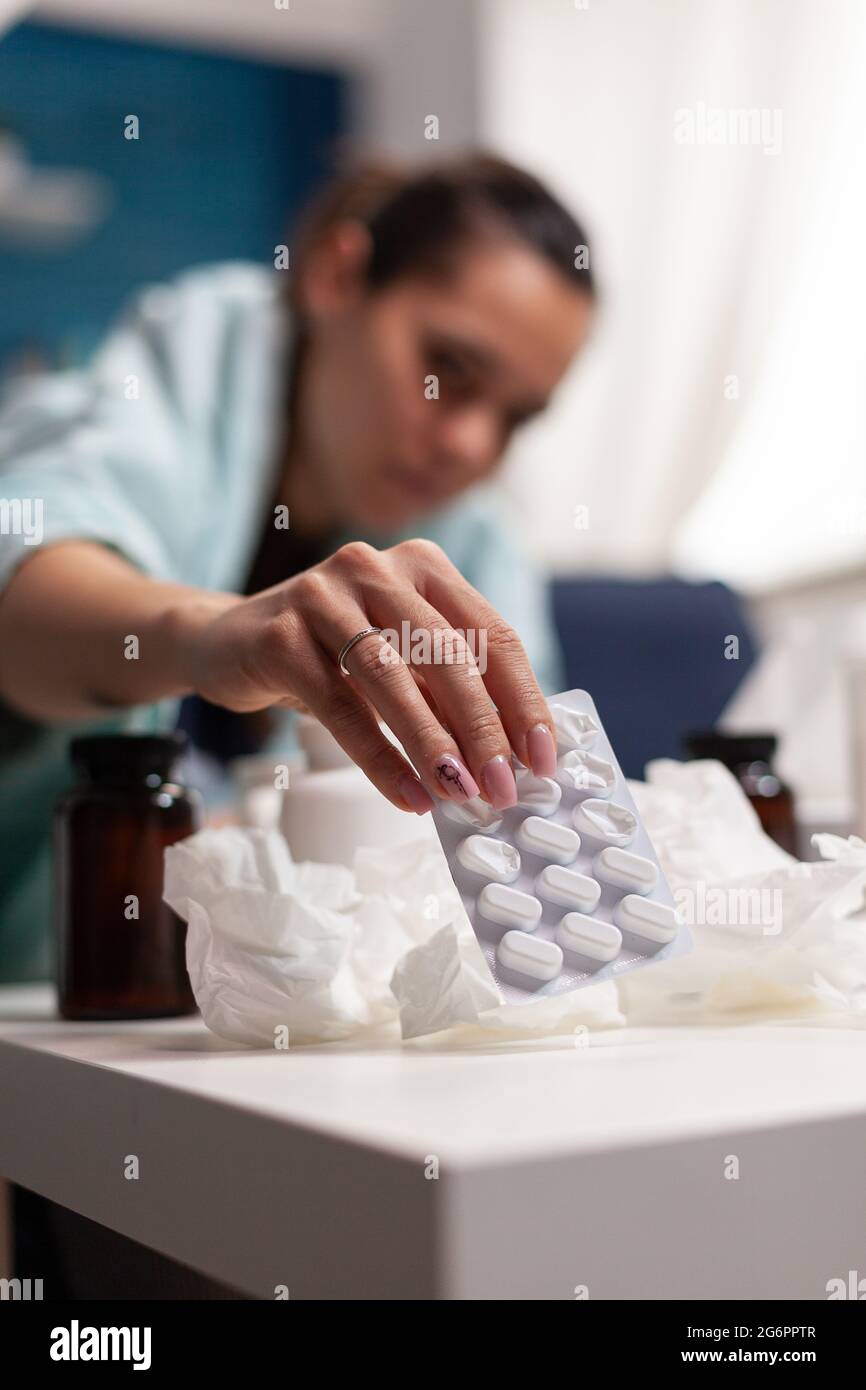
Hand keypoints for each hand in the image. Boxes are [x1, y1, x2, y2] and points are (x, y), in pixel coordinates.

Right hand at [181, 539, 557, 813]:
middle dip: (483, 730)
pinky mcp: (281, 634)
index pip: (492, 635)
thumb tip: (512, 756)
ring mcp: (324, 594)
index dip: (523, 701)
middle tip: (503, 789)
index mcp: (423, 566)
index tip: (544, 759)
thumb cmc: (332, 655)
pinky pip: (339, 705)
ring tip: (457, 795)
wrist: (228, 641)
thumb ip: (448, 689)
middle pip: (448, 655)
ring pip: (393, 678)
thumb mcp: (399, 657)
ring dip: (431, 743)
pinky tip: (406, 794)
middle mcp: (376, 568)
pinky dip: (377, 756)